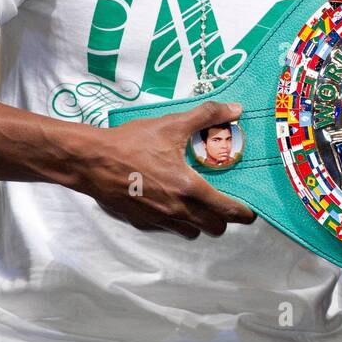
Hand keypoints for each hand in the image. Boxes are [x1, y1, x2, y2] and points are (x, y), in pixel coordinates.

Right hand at [77, 100, 256, 238]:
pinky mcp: (141, 222)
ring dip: (199, 222)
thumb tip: (236, 109)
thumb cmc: (133, 142)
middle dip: (223, 219)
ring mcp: (158, 220)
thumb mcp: (172, 124)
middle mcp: (177, 210)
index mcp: (189, 189)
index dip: (243, 214)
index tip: (250, 212)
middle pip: (214, 228)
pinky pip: (168, 229)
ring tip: (198, 203)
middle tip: (223, 203)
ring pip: (191, 232)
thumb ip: (207, 115)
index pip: (227, 211)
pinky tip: (171, 202)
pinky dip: (176, 221)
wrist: (92, 161)